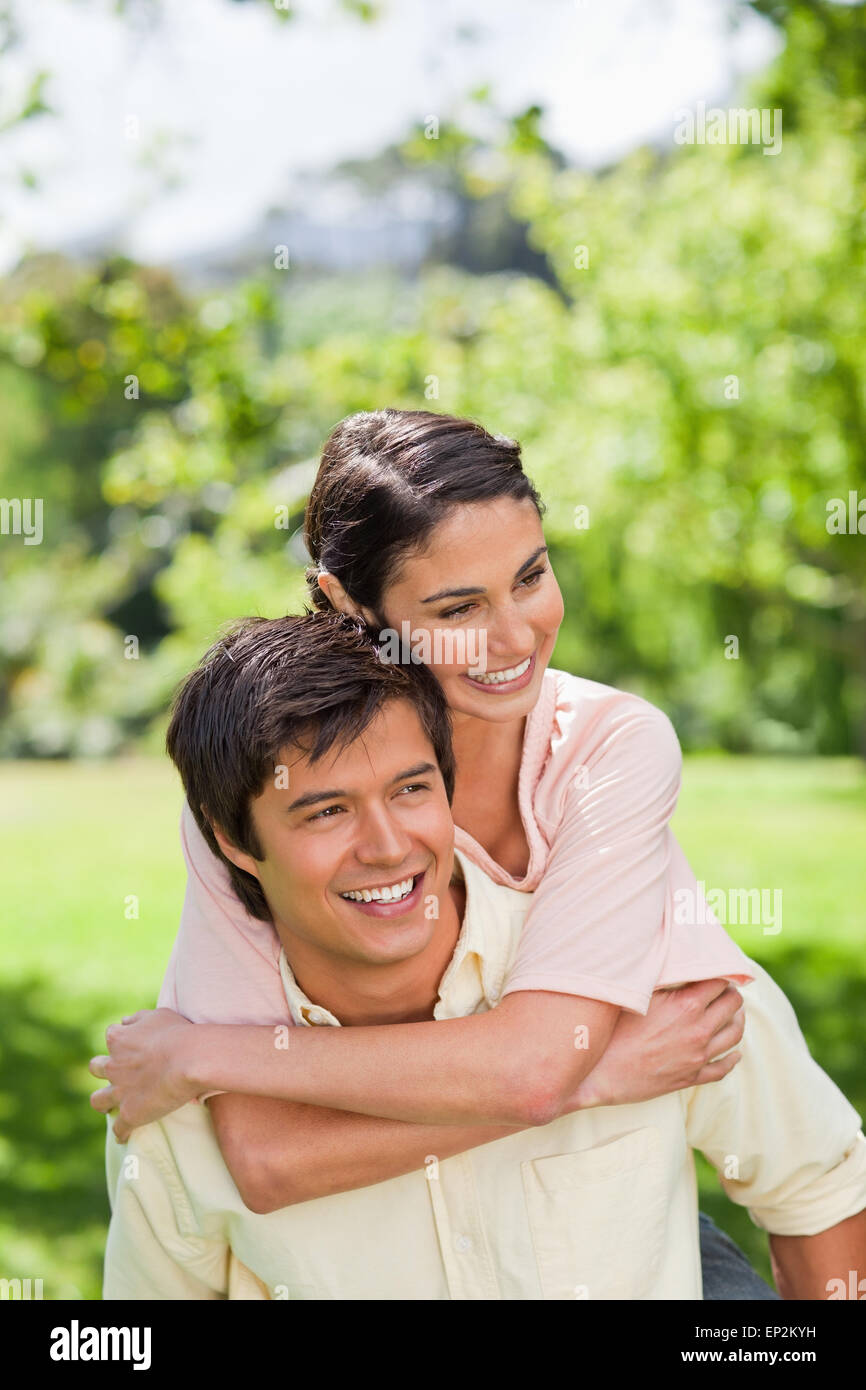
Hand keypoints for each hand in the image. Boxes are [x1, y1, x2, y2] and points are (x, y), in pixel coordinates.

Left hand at [89, 1008, 197, 1141]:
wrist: (190, 1060)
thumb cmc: (178, 1033)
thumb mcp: (157, 1015)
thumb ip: (138, 1018)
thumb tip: (124, 1021)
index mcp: (119, 1039)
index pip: (112, 1036)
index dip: (122, 1042)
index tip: (132, 1045)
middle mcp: (113, 1066)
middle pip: (96, 1068)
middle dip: (102, 1070)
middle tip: (117, 1074)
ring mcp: (119, 1092)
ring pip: (98, 1101)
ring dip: (103, 1102)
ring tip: (110, 1106)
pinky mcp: (130, 1114)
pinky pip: (119, 1129)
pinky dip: (121, 1132)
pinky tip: (125, 1135)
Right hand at [568, 978, 744, 1110]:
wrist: (600, 1074)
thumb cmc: (613, 1030)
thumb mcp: (639, 995)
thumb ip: (665, 980)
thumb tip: (679, 965)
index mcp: (686, 1006)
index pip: (720, 982)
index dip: (721, 973)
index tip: (717, 971)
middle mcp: (698, 1030)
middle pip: (733, 1005)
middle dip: (731, 993)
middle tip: (724, 990)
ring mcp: (697, 1056)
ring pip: (734, 1035)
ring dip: (737, 1020)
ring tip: (733, 1014)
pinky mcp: (691, 1077)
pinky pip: (722, 1068)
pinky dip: (732, 1058)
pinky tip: (734, 1052)